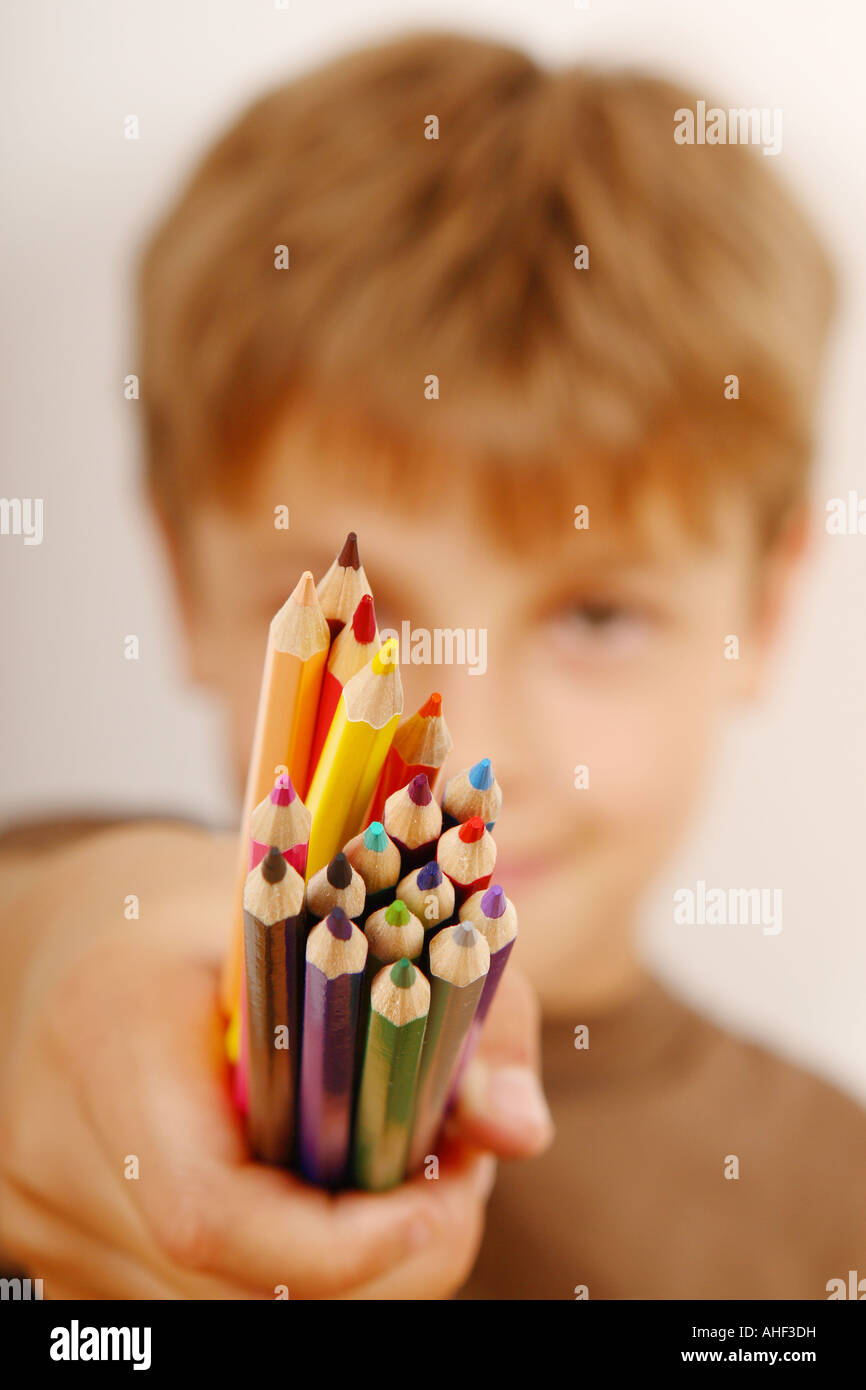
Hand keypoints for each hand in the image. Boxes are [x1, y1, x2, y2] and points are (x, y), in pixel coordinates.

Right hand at [0, 824, 550, 1298]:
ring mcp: (46, 1219)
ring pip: (228, 1312)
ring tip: (386, 1165)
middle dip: (380, 1257)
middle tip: (450, 1172)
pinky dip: (279, 1265)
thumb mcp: (347, 910)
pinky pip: (197, 1301)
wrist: (77, 934)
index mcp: (110, 1035)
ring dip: (338, 1267)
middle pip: (240, 1292)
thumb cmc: (220, 905)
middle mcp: (54, 1150)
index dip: (343, 1244)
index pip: (212, 1215)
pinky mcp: (60, 1257)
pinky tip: (306, 1186)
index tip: (443, 1201)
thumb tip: (522, 1132)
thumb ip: (450, 1001)